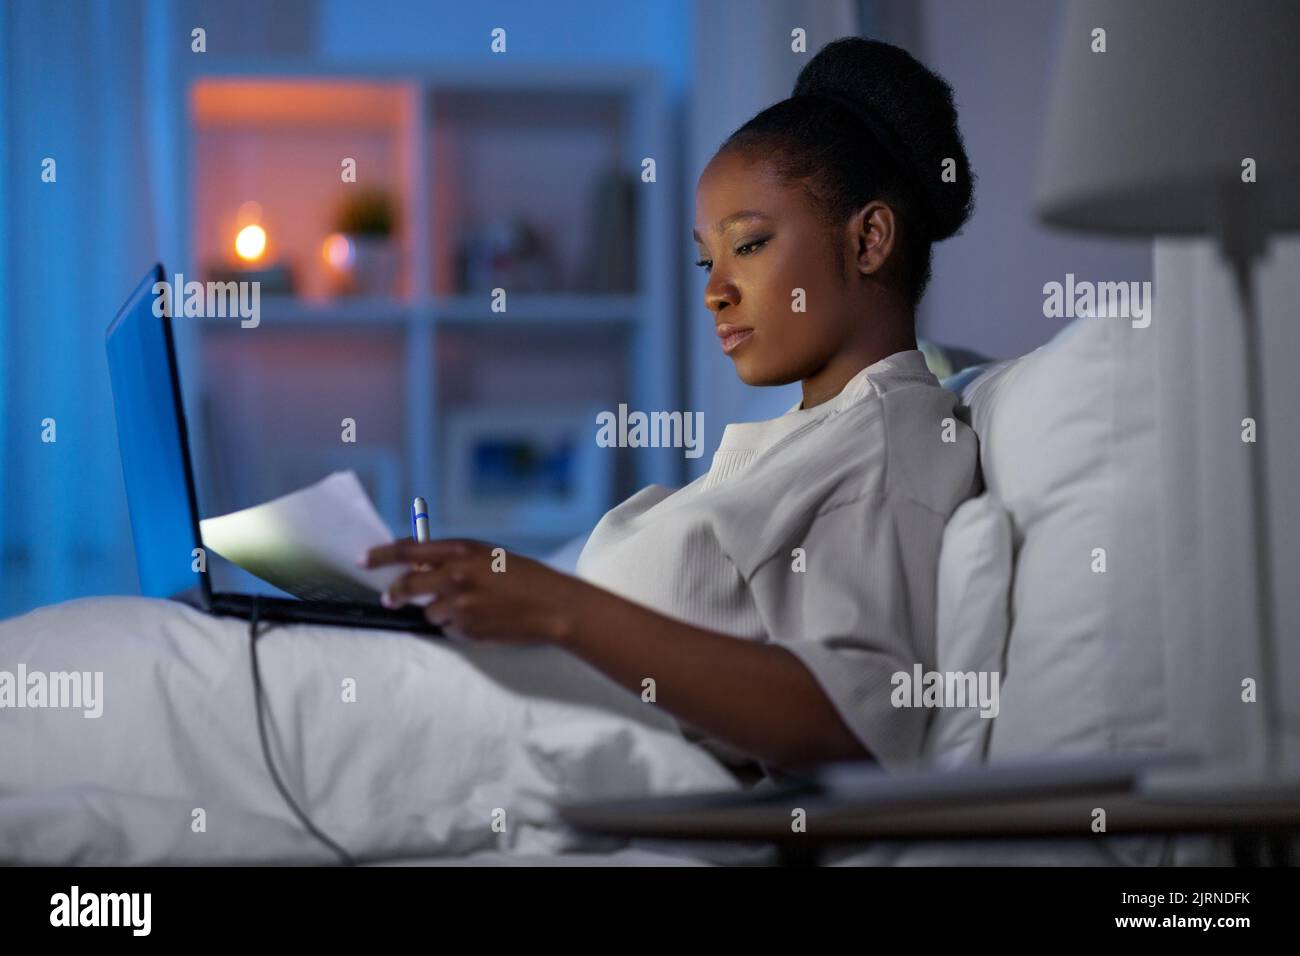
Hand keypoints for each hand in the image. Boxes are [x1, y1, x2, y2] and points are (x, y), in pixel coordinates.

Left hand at [360, 537, 580, 645]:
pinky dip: (458, 625)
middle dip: (395, 593)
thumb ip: (452, 558)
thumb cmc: (523, 576)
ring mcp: (459, 605)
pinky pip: (448, 628)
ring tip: (473, 607)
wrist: (553, 606)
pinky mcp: (466, 630)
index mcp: (461, 550)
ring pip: (428, 611)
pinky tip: (482, 620)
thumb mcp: (487, 555)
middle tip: (389, 597)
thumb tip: (417, 565)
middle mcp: (455, 576)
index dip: (382, 556)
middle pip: (407, 585)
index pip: (408, 551)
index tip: (363, 560)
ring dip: (439, 610)